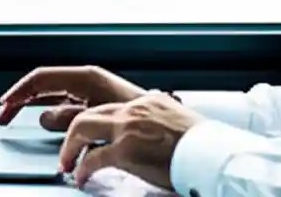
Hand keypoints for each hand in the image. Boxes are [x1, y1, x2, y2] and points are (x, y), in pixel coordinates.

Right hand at [0, 65, 145, 129]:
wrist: (167, 130)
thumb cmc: (140, 117)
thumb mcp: (100, 116)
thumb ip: (69, 116)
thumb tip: (45, 116)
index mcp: (86, 77)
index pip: (42, 78)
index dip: (20, 90)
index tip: (5, 103)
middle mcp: (86, 82)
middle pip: (43, 88)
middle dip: (21, 101)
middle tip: (4, 117)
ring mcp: (89, 93)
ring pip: (52, 101)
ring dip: (38, 113)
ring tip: (27, 126)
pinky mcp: (94, 106)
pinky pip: (65, 110)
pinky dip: (53, 119)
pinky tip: (51, 132)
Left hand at [60, 91, 203, 189]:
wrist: (213, 153)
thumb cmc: (204, 145)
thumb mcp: (179, 122)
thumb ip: (159, 123)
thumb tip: (152, 136)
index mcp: (148, 102)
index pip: (111, 105)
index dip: (95, 122)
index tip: (88, 134)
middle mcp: (134, 109)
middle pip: (89, 113)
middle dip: (73, 133)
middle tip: (69, 150)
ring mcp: (128, 128)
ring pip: (82, 127)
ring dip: (70, 147)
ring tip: (67, 163)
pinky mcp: (126, 150)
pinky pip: (93, 158)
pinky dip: (82, 169)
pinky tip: (82, 177)